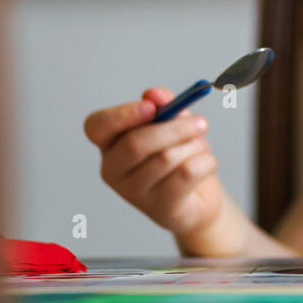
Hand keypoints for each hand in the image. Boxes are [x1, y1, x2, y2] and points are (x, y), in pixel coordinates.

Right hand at [82, 88, 228, 242]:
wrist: (198, 197)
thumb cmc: (179, 156)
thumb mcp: (173, 123)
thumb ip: (165, 106)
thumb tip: (155, 94)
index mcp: (109, 143)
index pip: (96, 127)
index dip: (121, 115)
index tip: (150, 107)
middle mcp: (113, 169)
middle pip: (135, 143)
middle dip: (175, 128)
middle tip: (201, 123)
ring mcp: (133, 193)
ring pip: (165, 158)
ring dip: (193, 146)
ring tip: (200, 148)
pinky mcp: (159, 207)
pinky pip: (186, 174)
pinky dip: (205, 162)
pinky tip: (206, 164)